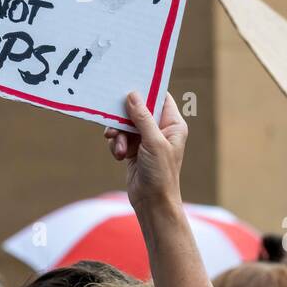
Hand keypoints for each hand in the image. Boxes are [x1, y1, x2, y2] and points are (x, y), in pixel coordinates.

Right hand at [103, 92, 186, 210]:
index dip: (146, 89)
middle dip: (124, 117)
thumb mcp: (153, 142)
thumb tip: (132, 94)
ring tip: (119, 148)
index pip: (160, 97)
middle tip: (114, 121)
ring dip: (119, 134)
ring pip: (125, 124)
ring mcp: (146, 139)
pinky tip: (118, 155)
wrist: (152, 203)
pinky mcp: (133, 149)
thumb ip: (142, 117)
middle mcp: (160, 129)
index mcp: (172, 124)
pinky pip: (120, 137)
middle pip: (138, 109)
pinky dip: (116, 144)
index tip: (129, 83)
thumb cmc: (161, 173)